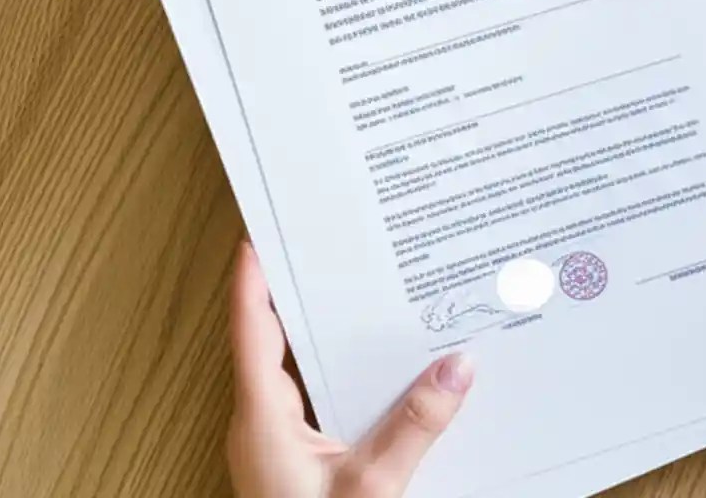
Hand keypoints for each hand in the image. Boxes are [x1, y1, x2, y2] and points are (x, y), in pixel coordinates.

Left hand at [228, 242, 473, 497]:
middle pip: (271, 343)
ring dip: (319, 339)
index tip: (260, 232)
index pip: (251, 328)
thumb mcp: (372, 486)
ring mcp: (274, 445)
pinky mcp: (294, 464)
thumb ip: (416, 425)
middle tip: (321, 252)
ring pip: (294, 374)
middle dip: (297, 297)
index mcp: (261, 418)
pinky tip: (373, 374)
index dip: (252, 278)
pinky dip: (337, 378)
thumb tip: (455, 367)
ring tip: (350, 299)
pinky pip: (312, 402)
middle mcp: (259, 425)